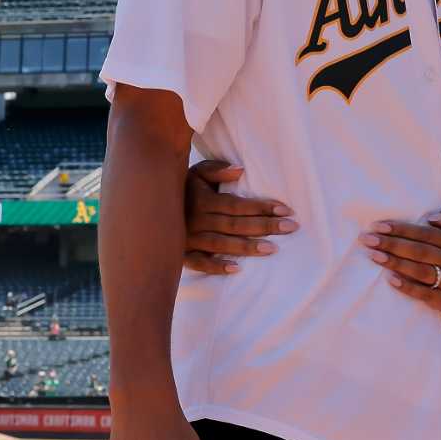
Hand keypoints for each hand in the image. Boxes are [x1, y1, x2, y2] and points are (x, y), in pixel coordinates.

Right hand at [181, 160, 296, 275]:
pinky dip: (216, 267)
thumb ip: (216, 170)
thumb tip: (240, 170)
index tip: (285, 210)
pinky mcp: (182, 254)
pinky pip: (199, 263)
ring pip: (221, 244)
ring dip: (247, 247)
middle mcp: (196, 220)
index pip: (237, 205)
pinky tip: (237, 269)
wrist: (149, 206)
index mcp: (202, 200)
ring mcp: (188, 239)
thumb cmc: (182, 188)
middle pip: (235, 225)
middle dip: (264, 226)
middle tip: (290, 228)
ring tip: (272, 249)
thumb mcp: (196, 173)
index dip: (261, 207)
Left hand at [361, 209, 440, 317]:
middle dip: (391, 244)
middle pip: (418, 251)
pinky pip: (425, 294)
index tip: (378, 226)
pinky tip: (391, 280)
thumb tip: (430, 216)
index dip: (401, 229)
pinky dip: (408, 287)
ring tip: (373, 256)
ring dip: (395, 263)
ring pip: (420, 271)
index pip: (424, 234)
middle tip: (367, 239)